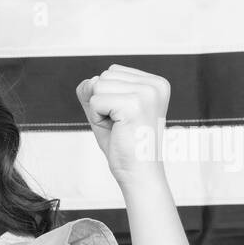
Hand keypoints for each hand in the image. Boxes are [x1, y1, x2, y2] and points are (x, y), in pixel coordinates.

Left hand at [75, 65, 170, 186]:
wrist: (138, 173)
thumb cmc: (124, 145)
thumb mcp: (106, 110)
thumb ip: (93, 90)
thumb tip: (88, 81)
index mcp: (155, 83)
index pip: (112, 72)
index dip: (107, 97)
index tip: (124, 117)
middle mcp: (155, 84)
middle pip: (103, 77)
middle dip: (102, 103)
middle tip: (120, 125)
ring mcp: (147, 93)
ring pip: (97, 86)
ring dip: (99, 111)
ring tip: (119, 127)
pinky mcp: (134, 105)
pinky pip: (95, 101)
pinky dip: (97, 118)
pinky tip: (117, 130)